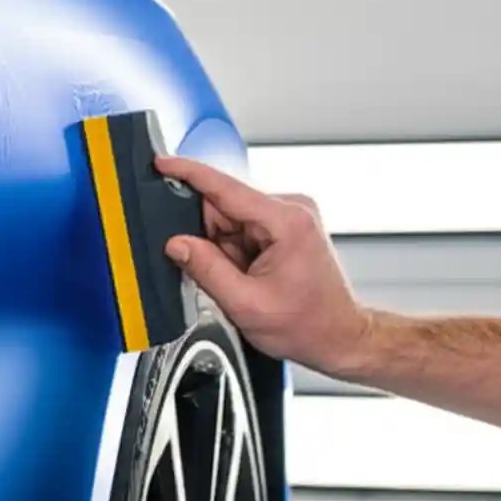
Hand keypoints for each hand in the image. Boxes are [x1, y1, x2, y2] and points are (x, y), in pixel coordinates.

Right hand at [155, 155, 373, 375]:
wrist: (338, 336)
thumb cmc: (307, 324)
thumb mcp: (245, 304)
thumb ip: (206, 269)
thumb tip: (176, 244)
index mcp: (285, 221)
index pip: (225, 188)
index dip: (188, 173)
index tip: (162, 163)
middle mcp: (291, 210)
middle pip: (223, 208)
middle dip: (211, 241)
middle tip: (227, 276)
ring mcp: (290, 216)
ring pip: (230, 221)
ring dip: (225, 251)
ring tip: (245, 281)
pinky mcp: (285, 226)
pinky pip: (242, 230)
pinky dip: (236, 254)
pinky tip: (250, 275)